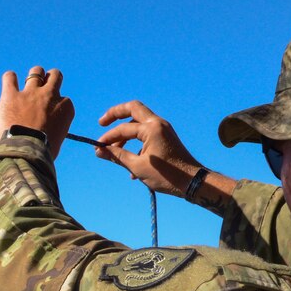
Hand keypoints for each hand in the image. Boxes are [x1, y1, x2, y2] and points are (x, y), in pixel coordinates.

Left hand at [0, 67, 74, 154]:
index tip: (50, 116)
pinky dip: (10, 78)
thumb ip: (55, 127)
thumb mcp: (58, 139)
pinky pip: (10, 77)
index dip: (56, 106)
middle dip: (50, 80)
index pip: (64, 99)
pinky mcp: (11, 95)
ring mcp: (31, 92)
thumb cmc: (43, 150)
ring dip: (34, 76)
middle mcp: (50, 95)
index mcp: (65, 107)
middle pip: (55, 75)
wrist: (26, 150)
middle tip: (43, 90)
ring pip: (36, 71)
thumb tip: (47, 129)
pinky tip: (10, 83)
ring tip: (28, 85)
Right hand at [96, 101, 223, 198]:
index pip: (123, 129)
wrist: (192, 182)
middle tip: (102, 123)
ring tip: (115, 150)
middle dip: (115, 115)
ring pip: (139, 122)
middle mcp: (158, 123)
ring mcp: (163, 129)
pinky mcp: (166, 137)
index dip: (108, 138)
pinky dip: (136, 142)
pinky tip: (131, 161)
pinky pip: (146, 134)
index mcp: (151, 128)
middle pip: (132, 109)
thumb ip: (117, 155)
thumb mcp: (137, 166)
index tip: (98, 148)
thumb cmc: (166, 175)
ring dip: (125, 133)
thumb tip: (99, 150)